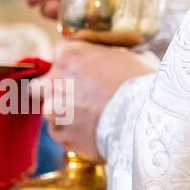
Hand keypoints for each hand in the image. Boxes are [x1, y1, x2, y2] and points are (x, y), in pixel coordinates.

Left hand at [37, 41, 157, 159]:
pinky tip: (93, 130)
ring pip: (50, 110)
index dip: (72, 66)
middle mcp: (52, 81)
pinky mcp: (59, 135)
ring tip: (92, 117)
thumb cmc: (143, 82)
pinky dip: (72, 132)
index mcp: (67, 54)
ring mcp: (52, 110)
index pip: (59, 56)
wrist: (146, 118)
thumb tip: (110, 55)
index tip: (83, 73)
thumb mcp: (131, 54)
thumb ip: (109, 54)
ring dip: (65, 113)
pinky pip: (60, 132)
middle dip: (57, 90)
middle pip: (43, 85)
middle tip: (79, 96)